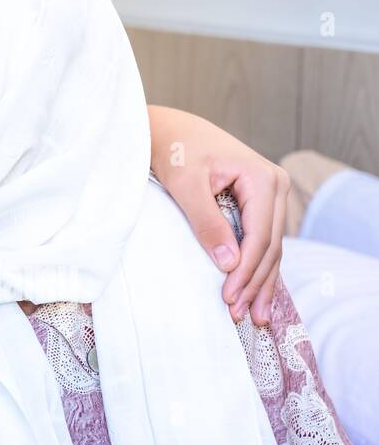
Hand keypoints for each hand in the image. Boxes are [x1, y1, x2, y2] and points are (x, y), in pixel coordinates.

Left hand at [147, 106, 288, 326]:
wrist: (170, 129)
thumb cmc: (175, 150)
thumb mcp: (185, 183)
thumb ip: (206, 221)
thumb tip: (229, 262)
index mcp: (262, 178)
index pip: (260, 236)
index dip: (246, 270)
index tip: (229, 298)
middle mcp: (274, 186)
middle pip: (270, 246)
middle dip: (256, 283)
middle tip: (242, 315)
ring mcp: (270, 195)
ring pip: (270, 247)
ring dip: (260, 281)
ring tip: (255, 315)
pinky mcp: (259, 203)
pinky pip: (262, 240)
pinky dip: (256, 266)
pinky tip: (255, 292)